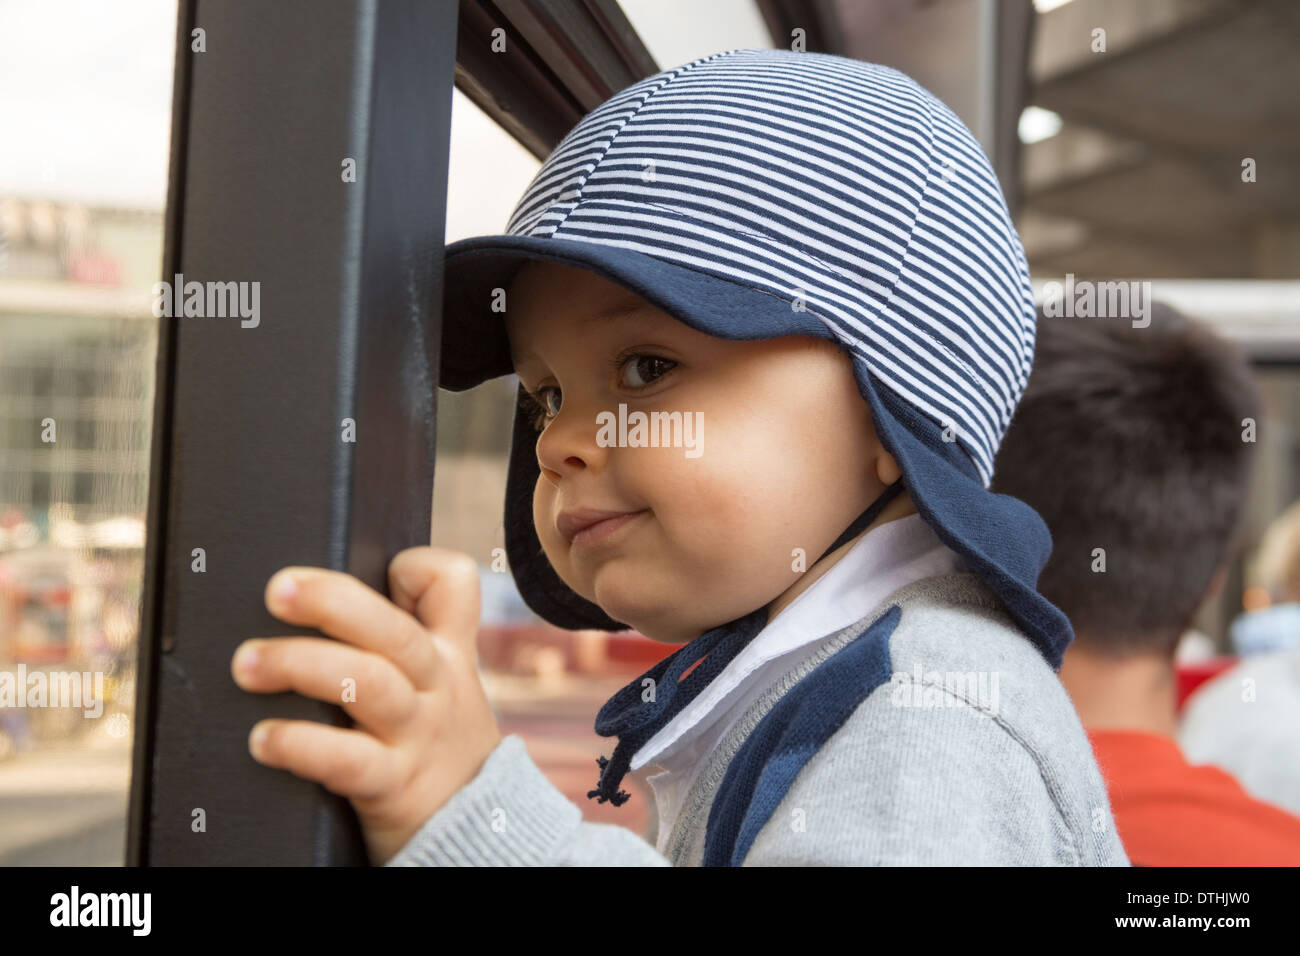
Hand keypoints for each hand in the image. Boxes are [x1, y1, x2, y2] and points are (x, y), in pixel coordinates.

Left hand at [231, 547, 502, 864]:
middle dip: (332, 601)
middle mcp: (436, 684)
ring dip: (301, 665)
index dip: (415, 565)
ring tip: (248, 664)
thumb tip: (319, 594)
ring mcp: (417, 734)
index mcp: (445, 651)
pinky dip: (301, 744)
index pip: (453, 585)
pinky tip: (264, 739)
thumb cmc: (433, 743)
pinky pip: (347, 759)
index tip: (374, 570)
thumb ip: (399, 638)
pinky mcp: (393, 785)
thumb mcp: (439, 683)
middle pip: (393, 629)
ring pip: (368, 683)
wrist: (475, 831)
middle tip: (279, 590)